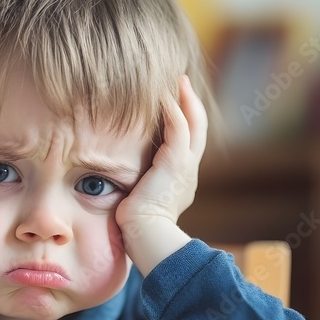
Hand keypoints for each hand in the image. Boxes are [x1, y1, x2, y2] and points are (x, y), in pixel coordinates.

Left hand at [116, 74, 207, 232]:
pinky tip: (164, 96)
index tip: (174, 102)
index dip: (185, 121)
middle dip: (191, 104)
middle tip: (181, 82)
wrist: (147, 238)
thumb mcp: (139, 201)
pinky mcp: (176, 164)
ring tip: (176, 81)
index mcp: (181, 180)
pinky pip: (179, 128)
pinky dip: (173, 110)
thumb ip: (137, 186)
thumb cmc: (137, 227)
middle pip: (198, 129)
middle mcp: (189, 171)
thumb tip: (121, 184)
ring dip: (185, 100)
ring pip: (194, 124)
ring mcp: (186, 167)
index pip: (187, 143)